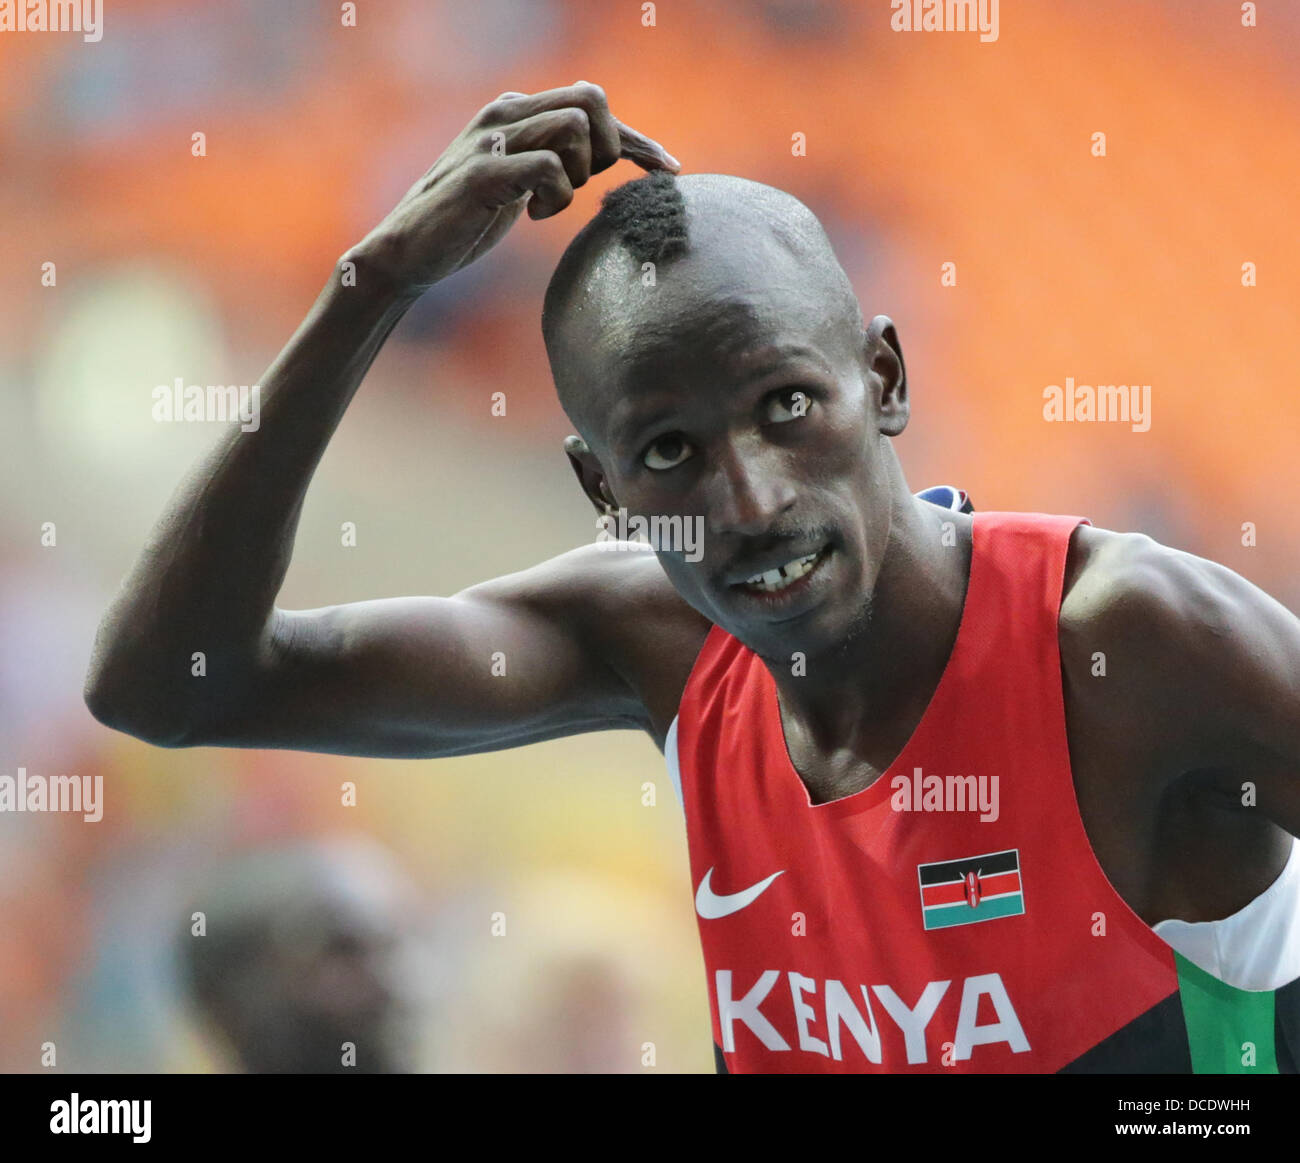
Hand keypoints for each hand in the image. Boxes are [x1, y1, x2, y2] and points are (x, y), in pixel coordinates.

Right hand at [348, 82, 679, 295]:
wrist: (408, 251)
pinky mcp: (483, 172)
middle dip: (610, 149)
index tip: (668, 170)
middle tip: (585, 188)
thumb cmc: (467, 219)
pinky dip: (556, 196)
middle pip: (593, 100)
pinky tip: (531, 216)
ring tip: (548, 206)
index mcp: (517, 109)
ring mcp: (493, 138)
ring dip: (580, 174)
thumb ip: (554, 160)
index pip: (594, 105)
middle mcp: (506, 111)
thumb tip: (606, 157)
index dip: (637, 139)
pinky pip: (550, 167)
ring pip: (576, 127)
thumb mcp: (520, 182)